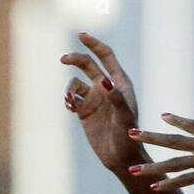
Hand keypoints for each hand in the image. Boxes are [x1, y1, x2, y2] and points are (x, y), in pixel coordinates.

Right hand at [60, 31, 143, 172]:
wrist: (122, 158)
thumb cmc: (129, 137)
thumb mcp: (125, 117)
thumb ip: (116, 98)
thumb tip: (102, 80)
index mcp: (119, 83)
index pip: (106, 56)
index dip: (94, 44)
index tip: (81, 35)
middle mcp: (106, 88)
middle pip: (87, 64)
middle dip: (75, 59)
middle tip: (64, 59)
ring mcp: (94, 99)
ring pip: (75, 83)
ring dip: (69, 88)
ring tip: (69, 100)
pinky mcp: (84, 112)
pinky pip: (71, 98)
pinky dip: (67, 99)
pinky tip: (69, 107)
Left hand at [125, 110, 193, 192]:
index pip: (193, 125)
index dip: (178, 120)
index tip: (163, 116)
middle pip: (174, 140)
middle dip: (151, 137)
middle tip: (132, 133)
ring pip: (173, 163)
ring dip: (152, 168)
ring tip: (134, 170)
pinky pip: (185, 180)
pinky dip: (170, 184)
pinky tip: (155, 187)